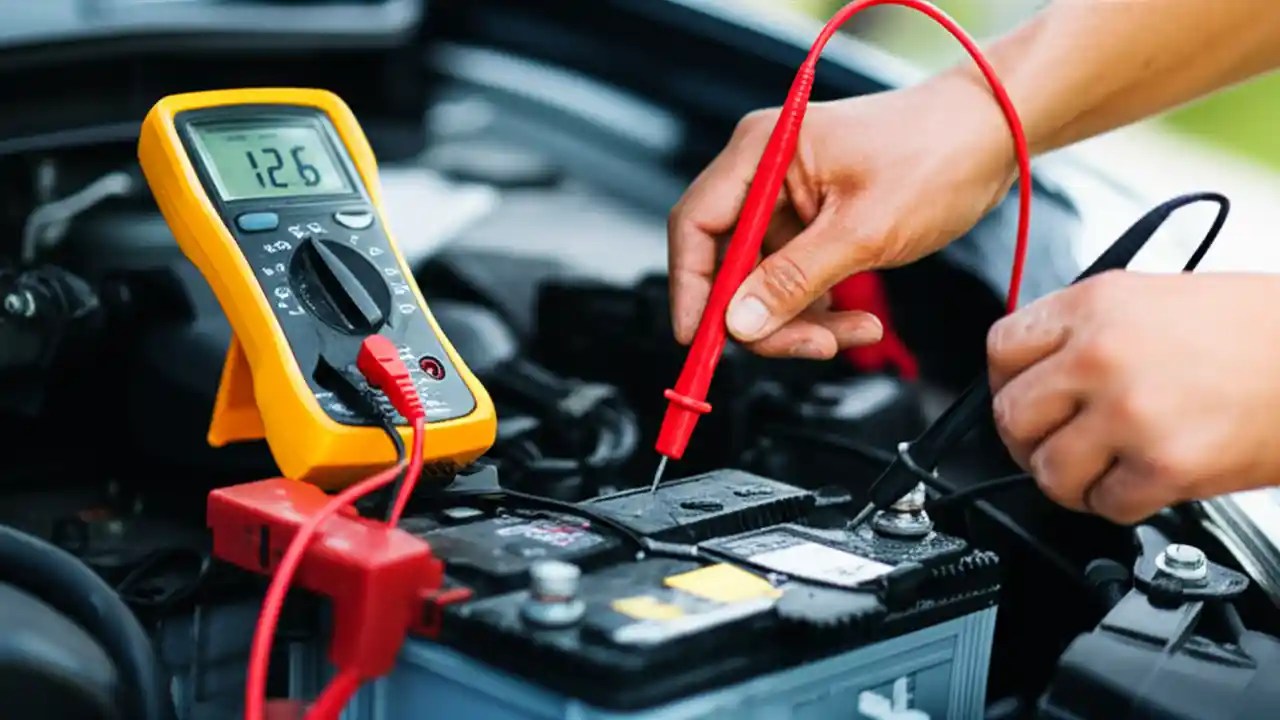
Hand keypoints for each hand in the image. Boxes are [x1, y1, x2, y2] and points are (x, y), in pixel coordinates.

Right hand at [668, 71, 1016, 358]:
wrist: (993, 134)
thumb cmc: (937, 154)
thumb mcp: (863, 230)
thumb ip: (794, 280)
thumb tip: (739, 323)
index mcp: (762, 152)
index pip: (696, 225)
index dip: (691, 289)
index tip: (699, 341)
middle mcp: (765, 173)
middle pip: (727, 263)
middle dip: (761, 316)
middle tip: (807, 347)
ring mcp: (787, 200)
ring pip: (762, 283)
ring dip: (799, 321)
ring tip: (852, 333)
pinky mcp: (812, 223)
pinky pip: (794, 281)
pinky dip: (818, 309)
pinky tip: (857, 321)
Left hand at [988, 271, 1279, 523]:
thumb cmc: (1255, 329)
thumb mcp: (1151, 298)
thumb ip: (1085, 330)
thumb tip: (1037, 370)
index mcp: (1092, 306)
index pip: (1000, 350)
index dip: (1006, 381)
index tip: (1024, 395)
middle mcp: (1100, 356)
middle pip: (1011, 415)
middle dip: (1029, 438)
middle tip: (1055, 442)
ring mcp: (1128, 414)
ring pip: (1047, 470)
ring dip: (1070, 478)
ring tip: (1102, 466)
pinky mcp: (1162, 467)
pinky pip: (1102, 504)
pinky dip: (1118, 502)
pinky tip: (1143, 479)